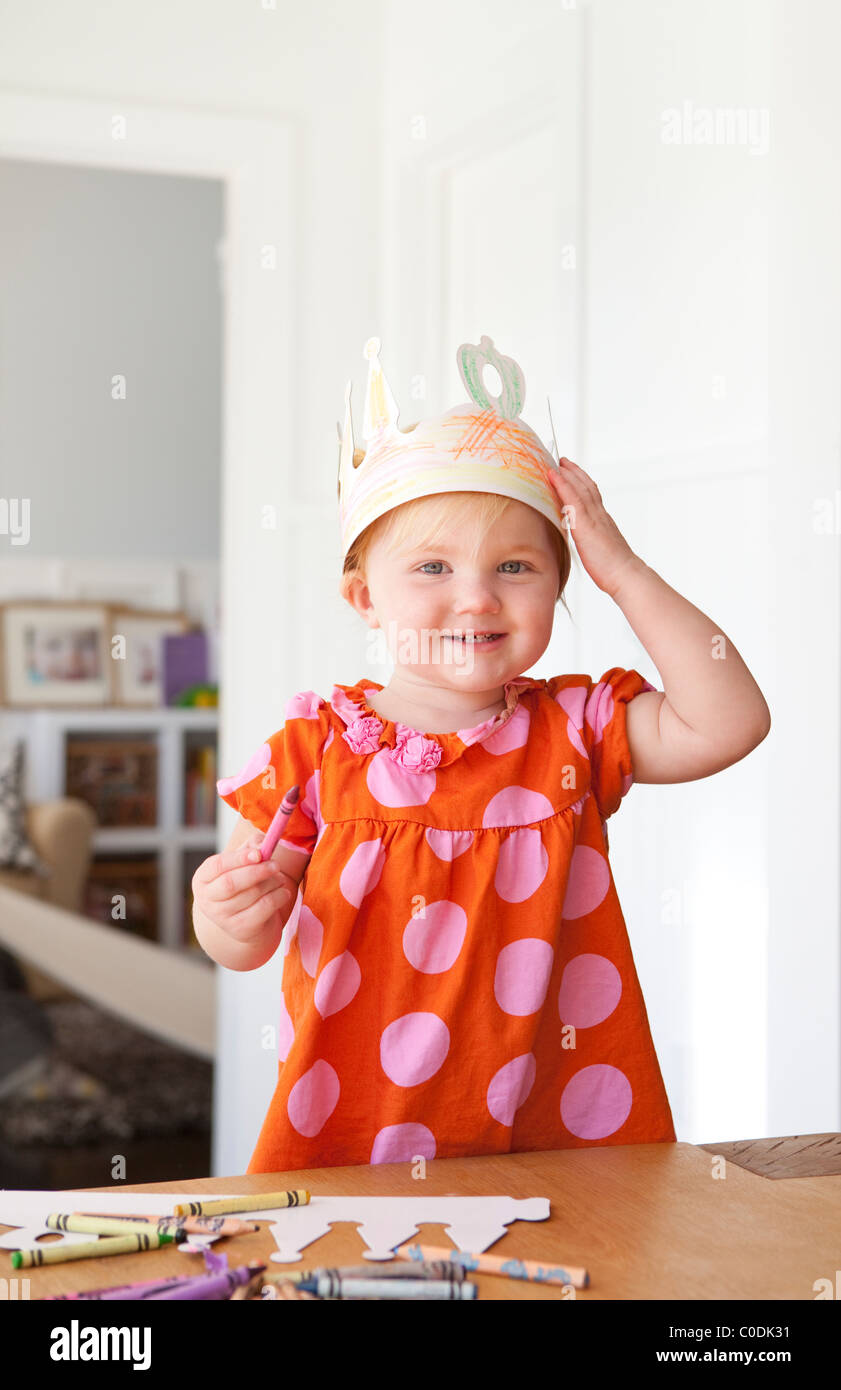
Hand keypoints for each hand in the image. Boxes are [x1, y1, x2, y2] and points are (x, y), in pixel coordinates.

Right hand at [192, 834, 292, 944]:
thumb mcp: (241, 864)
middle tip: (276, 865)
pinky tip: (284, 892)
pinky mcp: (240, 929)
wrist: (245, 922)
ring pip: (251, 894)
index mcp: (202, 879)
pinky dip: (279, 897)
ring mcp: (222, 918)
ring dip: (272, 882)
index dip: (239, 858)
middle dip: (257, 871)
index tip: (259, 853)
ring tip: (280, 878)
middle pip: (231, 882)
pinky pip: (264, 908)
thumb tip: (260, 844)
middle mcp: (207, 900)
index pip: (217, 865)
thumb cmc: (243, 885)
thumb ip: (250, 848)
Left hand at [545, 456, 642, 598]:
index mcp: (603, 521)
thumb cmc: (613, 569)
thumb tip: (585, 542)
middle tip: (563, 461)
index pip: (592, 496)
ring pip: (580, 488)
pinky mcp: (586, 525)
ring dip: (567, 473)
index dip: (582, 482)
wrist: (625, 575)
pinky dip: (563, 485)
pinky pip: (573, 499)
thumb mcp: (600, 550)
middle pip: (586, 486)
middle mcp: (600, 515)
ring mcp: (594, 518)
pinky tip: (554, 476)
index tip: (573, 472)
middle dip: (574, 472)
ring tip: (558, 463)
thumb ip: (593, 541)